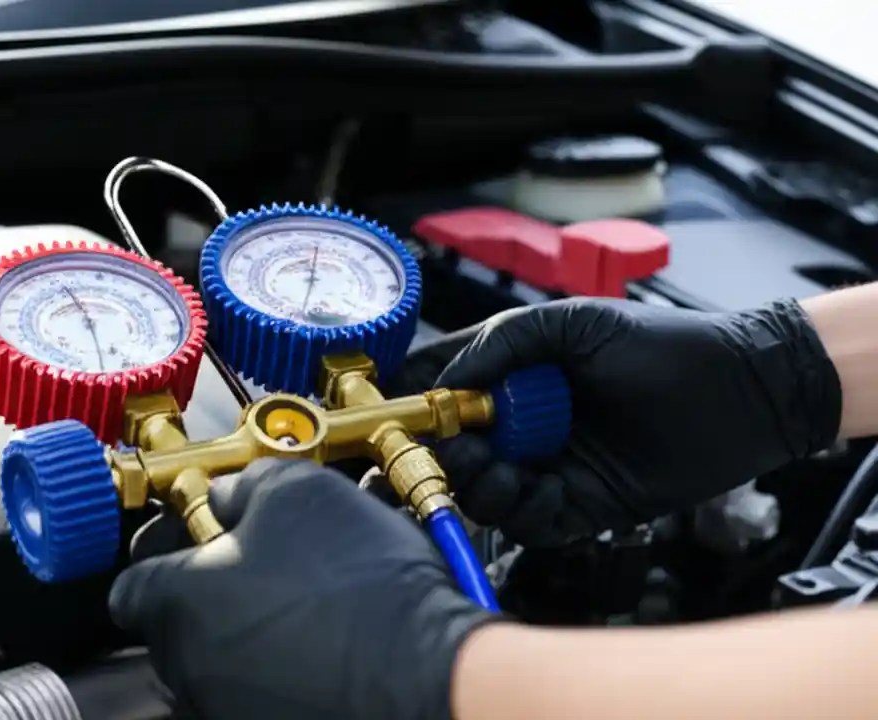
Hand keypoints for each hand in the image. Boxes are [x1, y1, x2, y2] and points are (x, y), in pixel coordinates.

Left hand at [109, 460, 496, 719]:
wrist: (427, 672)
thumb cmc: (359, 584)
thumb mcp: (297, 490)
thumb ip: (245, 485)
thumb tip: (230, 494)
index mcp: (176, 603)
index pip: (129, 586)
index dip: (164, 554)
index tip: (198, 538)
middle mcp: (188, 667)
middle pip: (176, 626)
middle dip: (211, 594)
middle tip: (266, 564)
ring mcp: (226, 708)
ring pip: (220, 661)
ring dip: (250, 632)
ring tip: (307, 604)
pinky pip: (261, 692)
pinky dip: (282, 669)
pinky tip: (327, 645)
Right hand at [423, 297, 841, 546]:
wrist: (742, 393)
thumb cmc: (663, 346)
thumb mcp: (575, 323)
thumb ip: (504, 342)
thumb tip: (446, 380)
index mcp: (515, 375)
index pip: (444, 387)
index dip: (412, 401)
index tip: (393, 409)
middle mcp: (523, 422)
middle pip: (453, 449)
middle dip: (442, 453)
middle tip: (453, 449)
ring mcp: (548, 465)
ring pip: (484, 492)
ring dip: (479, 485)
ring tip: (499, 469)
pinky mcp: (579, 507)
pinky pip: (530, 522)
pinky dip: (525, 511)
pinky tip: (544, 489)